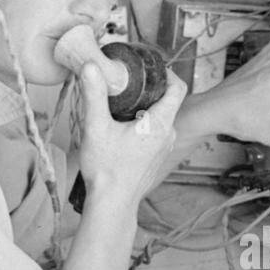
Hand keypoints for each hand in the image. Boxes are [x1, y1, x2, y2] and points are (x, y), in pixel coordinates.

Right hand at [75, 62, 185, 206]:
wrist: (111, 202)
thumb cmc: (107, 170)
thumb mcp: (96, 127)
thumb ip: (94, 94)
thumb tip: (91, 67)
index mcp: (160, 124)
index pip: (178, 87)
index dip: (166, 72)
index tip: (149, 67)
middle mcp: (168, 135)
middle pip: (167, 101)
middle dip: (149, 88)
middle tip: (126, 82)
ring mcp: (164, 147)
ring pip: (160, 117)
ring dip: (144, 107)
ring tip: (121, 104)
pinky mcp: (156, 156)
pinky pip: (155, 132)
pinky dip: (143, 123)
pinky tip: (122, 126)